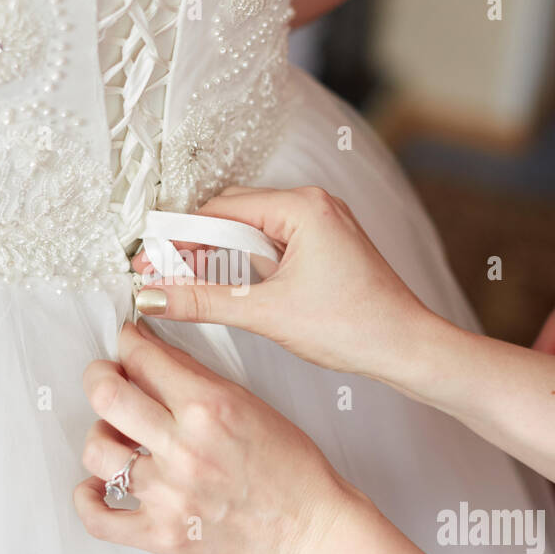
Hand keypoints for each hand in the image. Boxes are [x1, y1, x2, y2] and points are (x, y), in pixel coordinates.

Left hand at [73, 320, 364, 553]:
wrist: (309, 529)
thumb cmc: (290, 466)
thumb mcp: (250, 403)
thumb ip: (196, 375)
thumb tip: (151, 348)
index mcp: (209, 408)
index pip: (143, 358)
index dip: (127, 342)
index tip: (125, 341)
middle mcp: (185, 449)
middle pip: (107, 397)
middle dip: (98, 376)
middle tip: (104, 377)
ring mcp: (170, 495)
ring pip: (97, 452)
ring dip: (100, 436)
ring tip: (116, 437)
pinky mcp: (162, 535)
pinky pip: (99, 518)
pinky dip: (87, 499)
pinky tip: (98, 485)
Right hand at [133, 186, 434, 380]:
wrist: (406, 348)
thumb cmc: (356, 325)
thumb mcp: (266, 313)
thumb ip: (202, 300)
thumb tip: (156, 296)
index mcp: (302, 207)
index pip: (218, 212)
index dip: (177, 238)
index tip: (148, 262)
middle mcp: (313, 205)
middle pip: (231, 215)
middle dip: (193, 245)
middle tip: (160, 275)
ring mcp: (320, 224)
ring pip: (249, 231)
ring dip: (218, 256)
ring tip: (187, 285)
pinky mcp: (323, 246)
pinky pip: (271, 245)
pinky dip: (245, 264)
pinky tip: (227, 287)